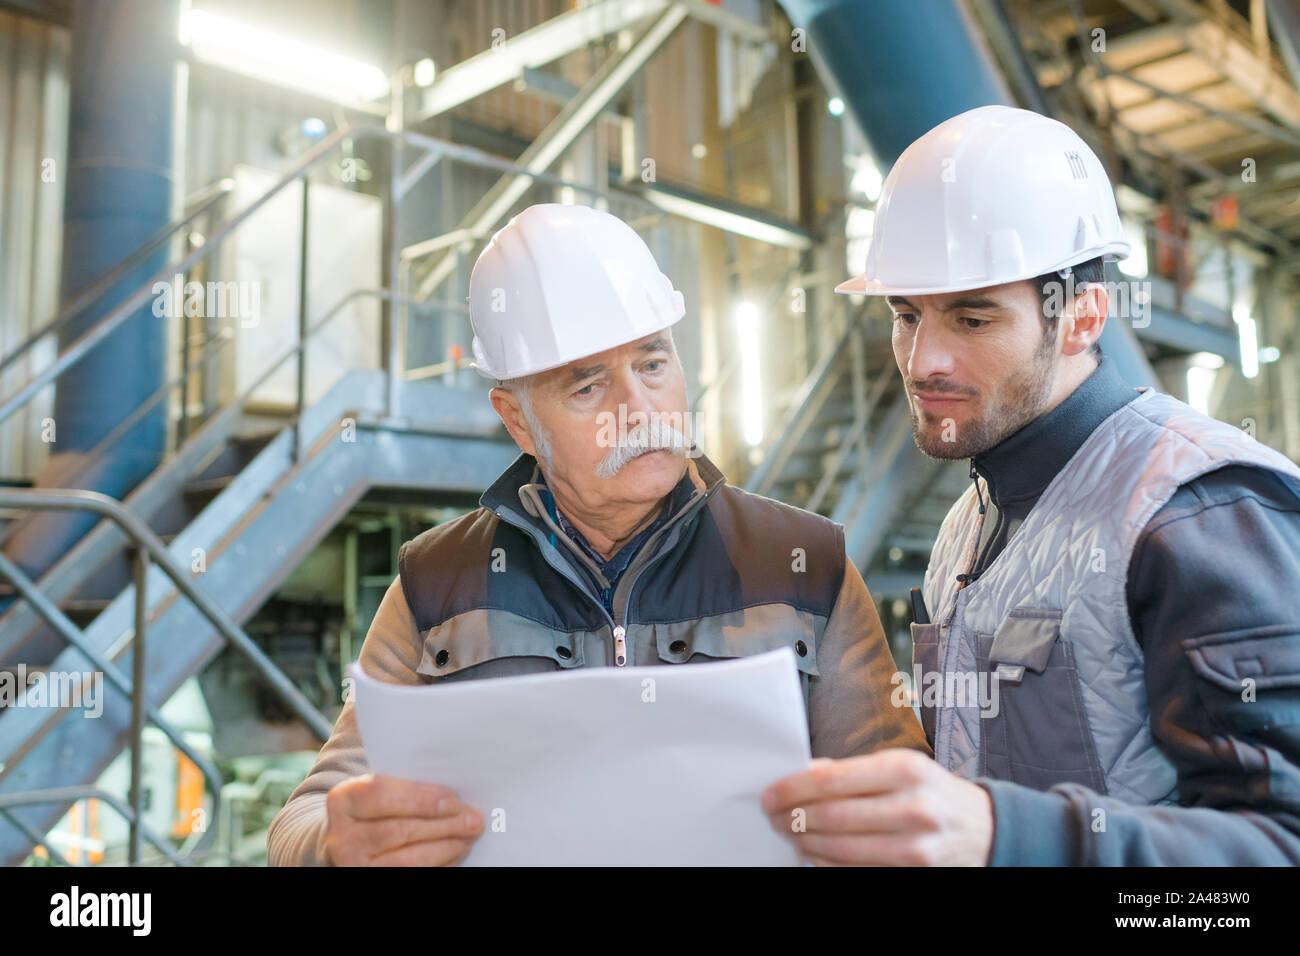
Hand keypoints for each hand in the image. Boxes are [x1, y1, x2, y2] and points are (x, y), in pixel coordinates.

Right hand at [324, 774, 484, 865]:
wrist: (349, 842)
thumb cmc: (375, 808)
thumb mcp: (379, 788)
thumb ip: (406, 782)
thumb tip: (455, 785)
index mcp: (344, 800)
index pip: (380, 795)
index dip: (419, 798)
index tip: (453, 800)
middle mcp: (342, 837)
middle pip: (398, 830)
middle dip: (443, 825)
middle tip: (474, 819)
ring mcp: (353, 865)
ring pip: (407, 860)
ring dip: (446, 848)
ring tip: (469, 837)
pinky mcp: (369, 879)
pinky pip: (411, 875)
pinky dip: (440, 865)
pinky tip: (456, 852)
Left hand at [761, 749, 992, 865]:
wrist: (984, 829)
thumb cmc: (932, 791)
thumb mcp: (900, 766)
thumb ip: (852, 770)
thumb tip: (804, 773)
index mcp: (905, 769)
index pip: (831, 779)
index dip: (792, 788)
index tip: (771, 793)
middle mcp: (913, 807)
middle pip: (832, 816)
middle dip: (793, 817)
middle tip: (773, 816)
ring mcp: (916, 846)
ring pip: (841, 849)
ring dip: (806, 844)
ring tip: (789, 835)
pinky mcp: (914, 873)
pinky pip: (857, 871)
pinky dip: (827, 864)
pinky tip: (813, 854)